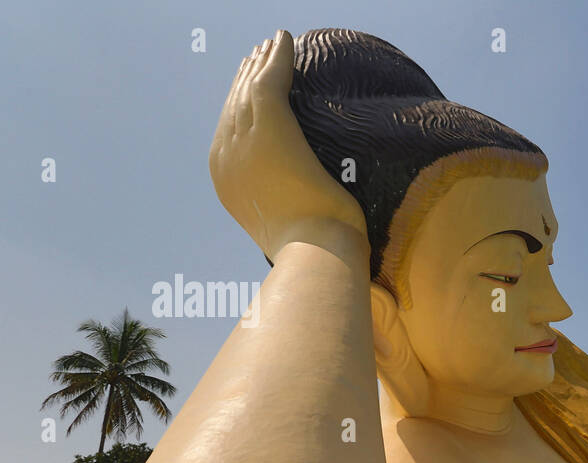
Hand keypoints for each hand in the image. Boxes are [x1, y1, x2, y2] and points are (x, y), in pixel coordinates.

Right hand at [209, 30, 367, 259]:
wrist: (315, 253)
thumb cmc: (317, 252)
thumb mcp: (293, 229)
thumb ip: (288, 210)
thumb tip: (305, 213)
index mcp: (228, 181)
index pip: (232, 131)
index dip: (241, 103)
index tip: (253, 86)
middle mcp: (226, 157)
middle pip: (236, 105)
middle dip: (247, 78)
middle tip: (260, 55)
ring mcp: (243, 141)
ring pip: (251, 89)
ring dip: (263, 63)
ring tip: (272, 44)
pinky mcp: (270, 128)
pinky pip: (272, 81)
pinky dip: (279, 58)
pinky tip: (286, 40)